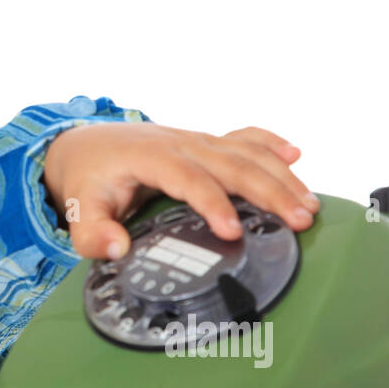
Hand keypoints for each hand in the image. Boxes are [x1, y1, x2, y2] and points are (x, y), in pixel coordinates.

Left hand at [42, 122, 320, 260]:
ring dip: (280, 176)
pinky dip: (270, 144)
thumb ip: (91, 234)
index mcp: (149, 157)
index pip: (187, 178)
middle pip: (231, 163)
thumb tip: (115, 249)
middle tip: (298, 221)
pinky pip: (243, 138)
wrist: (86, 146)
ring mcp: (196, 140)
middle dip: (267, 191)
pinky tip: (296, 155)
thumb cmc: (88, 178)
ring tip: (308, 205)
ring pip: (245, 152)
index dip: (212, 203)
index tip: (232, 231)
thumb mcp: (80, 208)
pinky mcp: (205, 143)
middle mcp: (179, 143)